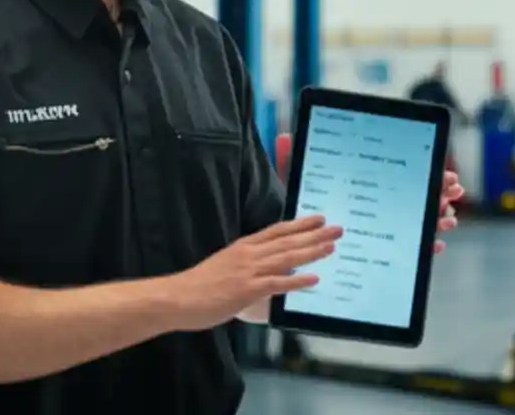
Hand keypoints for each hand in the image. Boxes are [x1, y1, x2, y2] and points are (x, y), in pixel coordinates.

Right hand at [167, 215, 342, 331]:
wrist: (177, 297)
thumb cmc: (199, 286)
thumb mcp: (226, 268)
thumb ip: (248, 267)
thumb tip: (269, 273)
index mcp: (243, 247)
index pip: (277, 231)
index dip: (300, 224)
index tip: (319, 218)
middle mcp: (249, 254)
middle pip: (287, 240)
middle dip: (314, 234)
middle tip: (337, 229)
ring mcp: (248, 271)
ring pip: (286, 257)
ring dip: (311, 251)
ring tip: (331, 246)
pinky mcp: (246, 289)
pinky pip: (277, 283)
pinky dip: (297, 279)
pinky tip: (314, 278)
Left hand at [274, 133, 465, 254]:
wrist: (291, 254)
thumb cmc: (298, 219)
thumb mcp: (297, 189)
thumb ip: (292, 162)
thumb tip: (284, 136)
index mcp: (369, 187)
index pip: (405, 175)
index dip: (428, 172)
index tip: (443, 171)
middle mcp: (382, 208)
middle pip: (420, 196)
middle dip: (441, 191)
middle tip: (452, 188)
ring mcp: (385, 231)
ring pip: (421, 222)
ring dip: (439, 217)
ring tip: (447, 216)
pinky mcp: (383, 254)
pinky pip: (411, 251)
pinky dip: (426, 248)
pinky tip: (434, 246)